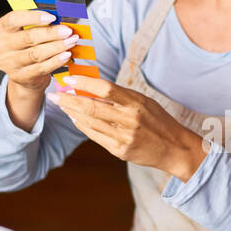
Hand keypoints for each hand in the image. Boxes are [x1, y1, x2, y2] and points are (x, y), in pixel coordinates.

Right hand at [0, 10, 78, 126]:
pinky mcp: (19, 76)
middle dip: (51, 33)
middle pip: (28, 37)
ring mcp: (8, 63)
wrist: (24, 75)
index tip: (52, 17)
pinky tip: (66, 55)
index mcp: (1, 28)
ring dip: (57, 47)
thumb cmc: (27, 47)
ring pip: (36, 54)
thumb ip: (36, 23)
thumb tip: (59, 17)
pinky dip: (56, 61)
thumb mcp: (25, 31)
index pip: (14, 19)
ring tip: (71, 41)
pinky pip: (41, 68)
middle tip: (67, 31)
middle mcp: (0, 45)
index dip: (34, 17)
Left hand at [50, 75, 206, 179]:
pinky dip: (83, 126)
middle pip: (92, 107)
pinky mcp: (120, 151)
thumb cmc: (158, 121)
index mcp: (136, 103)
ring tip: (62, 104)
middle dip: (69, 100)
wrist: (174, 148)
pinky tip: (75, 119)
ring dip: (72, 112)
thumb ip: (121, 96)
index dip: (85, 83)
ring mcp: (124, 137)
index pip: (106, 88)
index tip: (69, 79)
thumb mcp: (144, 102)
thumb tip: (92, 87)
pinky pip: (95, 136)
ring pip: (90, 122)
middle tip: (55, 94)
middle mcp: (130, 120)